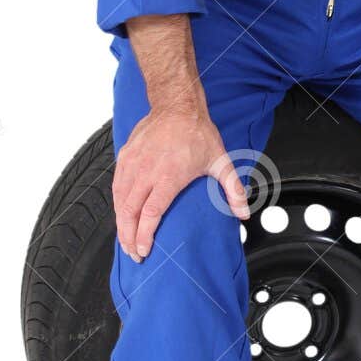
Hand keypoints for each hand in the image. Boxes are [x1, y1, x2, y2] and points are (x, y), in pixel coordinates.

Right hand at [112, 104, 250, 261]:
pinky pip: (116, 186)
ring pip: (119, 201)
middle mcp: (146, 172)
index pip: (150, 213)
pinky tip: (121, 216)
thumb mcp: (221, 161)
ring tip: (125, 241)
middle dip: (128, 237)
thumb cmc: (197, 133)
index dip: (144, 235)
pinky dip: (117, 204)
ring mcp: (132, 164)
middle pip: (129, 212)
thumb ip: (233, 189)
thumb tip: (244, 213)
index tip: (144, 250)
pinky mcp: (125, 157)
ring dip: (120, 224)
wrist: (177, 106)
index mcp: (168, 176)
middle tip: (133, 254)